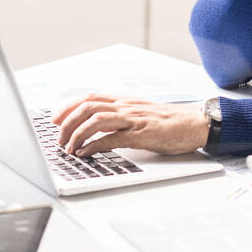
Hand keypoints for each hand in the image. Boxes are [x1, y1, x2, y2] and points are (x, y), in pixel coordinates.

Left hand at [52, 92, 210, 157]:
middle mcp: (126, 106)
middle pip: (87, 106)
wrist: (196, 124)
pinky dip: (94, 145)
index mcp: (125, 101)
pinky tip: (85, 153)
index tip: (55, 118)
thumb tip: (101, 125)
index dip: (69, 107)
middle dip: (67, 122)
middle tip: (58, 137)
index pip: (90, 98)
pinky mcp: (141, 134)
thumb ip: (123, 115)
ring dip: (77, 133)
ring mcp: (133, 119)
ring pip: (95, 119)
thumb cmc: (171, 122)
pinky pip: (111, 138)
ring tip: (68, 147)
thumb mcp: (142, 113)